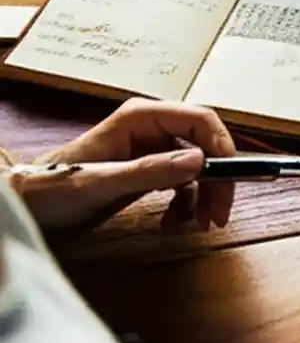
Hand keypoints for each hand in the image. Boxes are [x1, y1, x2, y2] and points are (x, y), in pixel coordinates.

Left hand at [18, 98, 237, 233]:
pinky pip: (181, 183)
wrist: (26, 206)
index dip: (221, 146)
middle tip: (220, 214)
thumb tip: (201, 162)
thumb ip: (151, 171)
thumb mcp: (101, 183)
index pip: (200, 119)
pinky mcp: (147, 171)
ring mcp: (149, 150)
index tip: (230, 179)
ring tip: (200, 224)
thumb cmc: (52, 188)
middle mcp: (150, 129)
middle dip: (216, 180)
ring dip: (204, 196)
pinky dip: (185, 204)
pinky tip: (174, 222)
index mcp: (141, 117)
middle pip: (203, 145)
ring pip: (196, 167)